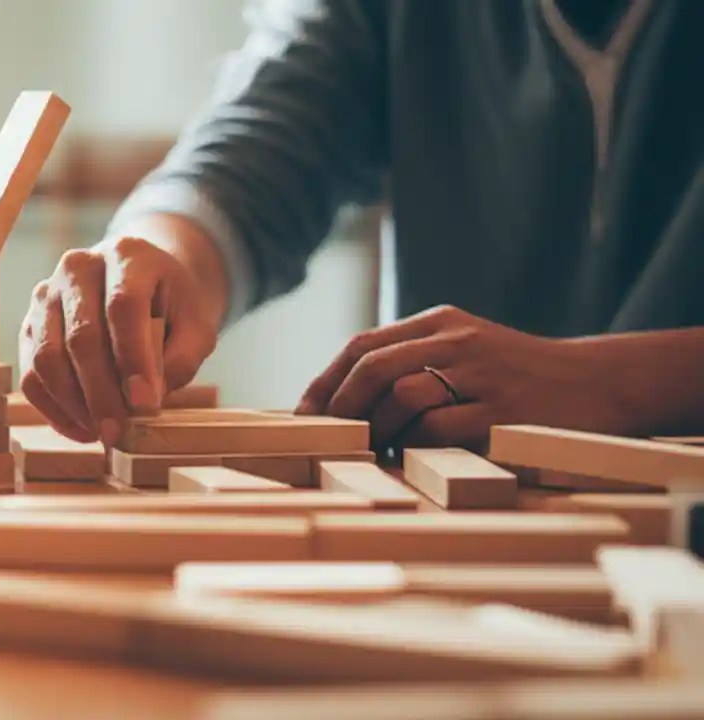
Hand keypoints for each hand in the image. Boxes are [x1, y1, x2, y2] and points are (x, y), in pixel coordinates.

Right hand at [19, 236, 220, 443]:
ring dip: (74, 404)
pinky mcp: (29, 324)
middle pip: (81, 335)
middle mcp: (78, 266)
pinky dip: (53, 409)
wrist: (143, 285)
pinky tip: (81, 429)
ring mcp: (46, 294)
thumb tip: (145, 401)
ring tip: (103, 433)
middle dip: (101, 393)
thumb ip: (182, 358)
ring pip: (48, 356)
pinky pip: (30, 372)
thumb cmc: (172, 307)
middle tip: (120, 432)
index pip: (122, 306)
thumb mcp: (196, 326)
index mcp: (127, 254)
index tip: (145, 404)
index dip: (132, 358)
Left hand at [295, 305, 622, 448]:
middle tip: (328, 440)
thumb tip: (341, 400)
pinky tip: (410, 461)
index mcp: (439, 323)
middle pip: (373, 369)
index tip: (304, 416)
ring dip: (376, 430)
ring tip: (373, 452)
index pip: (362, 346)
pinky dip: (415, 448)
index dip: (326, 383)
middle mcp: (456, 342)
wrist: (599, 382)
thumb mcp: (464, 348)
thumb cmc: (518, 374)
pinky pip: (439, 430)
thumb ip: (411, 361)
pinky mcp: (503, 412)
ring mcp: (481, 376)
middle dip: (340, 409)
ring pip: (401, 397)